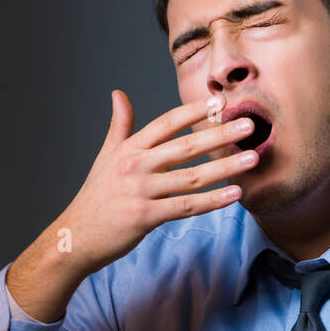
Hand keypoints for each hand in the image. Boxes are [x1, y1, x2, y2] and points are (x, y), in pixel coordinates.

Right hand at [63, 90, 258, 276]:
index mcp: (129, 148)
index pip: (167, 123)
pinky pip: (186, 207)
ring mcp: (141, 191)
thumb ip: (119, 125)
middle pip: (185, 146)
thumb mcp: (106, 156)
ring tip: (252, 159)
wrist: (77, 236)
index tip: (221, 101)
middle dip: (220, 134)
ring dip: (225, 168)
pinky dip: (212, 201)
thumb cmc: (96, 197)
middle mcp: (136, 165)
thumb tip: (118, 94)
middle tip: (250, 125)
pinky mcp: (145, 216)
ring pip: (191, 177)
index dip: (195, 111)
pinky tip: (235, 194)